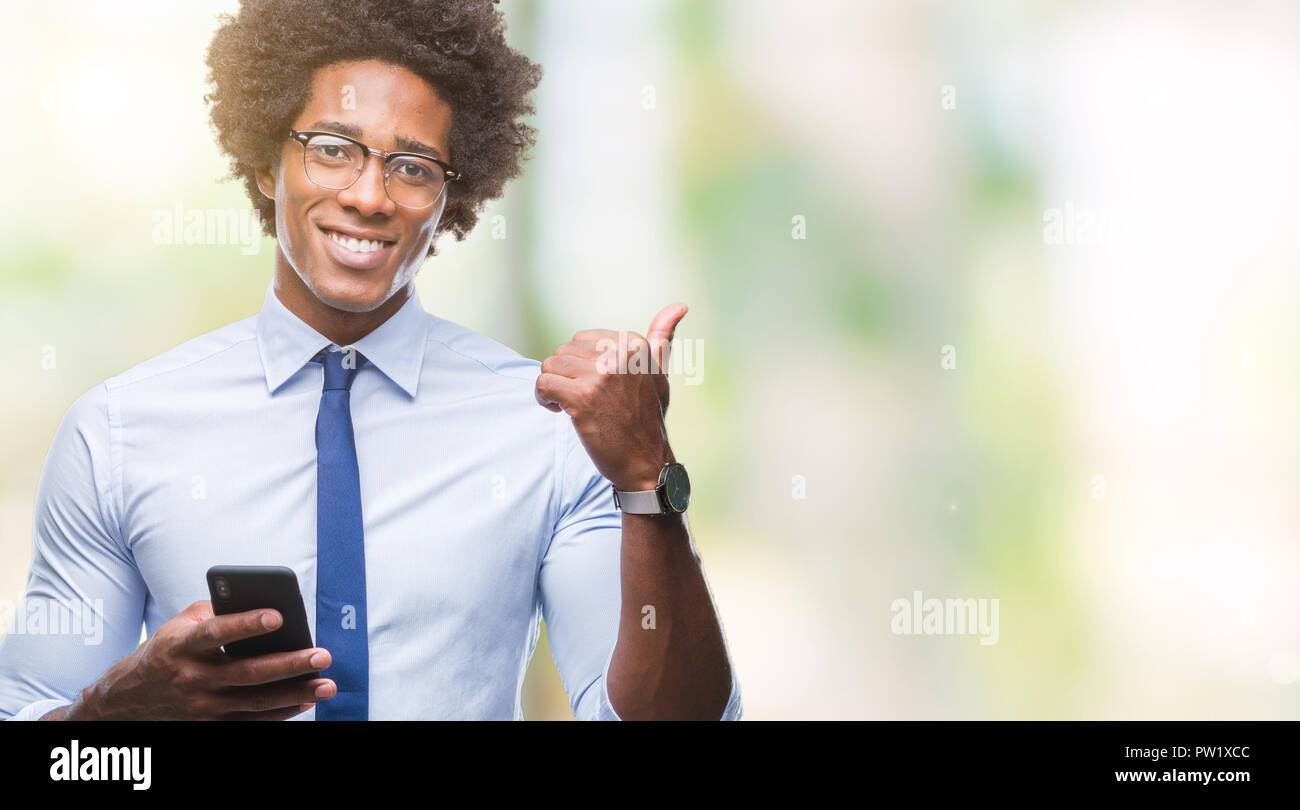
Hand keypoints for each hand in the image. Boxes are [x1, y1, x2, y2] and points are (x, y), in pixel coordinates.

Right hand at [64, 600, 334, 720]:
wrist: (130, 700)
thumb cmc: (167, 651)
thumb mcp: (179, 624)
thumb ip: (216, 609)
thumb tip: (261, 600)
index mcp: (182, 646)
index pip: (215, 633)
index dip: (245, 625)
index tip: (278, 616)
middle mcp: (192, 678)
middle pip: (247, 673)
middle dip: (289, 665)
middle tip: (322, 655)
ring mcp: (202, 707)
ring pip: (255, 702)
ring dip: (295, 694)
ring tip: (326, 684)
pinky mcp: (210, 725)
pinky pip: (252, 722)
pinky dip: (281, 713)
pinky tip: (305, 700)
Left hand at [535, 303, 686, 491]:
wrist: (646, 462)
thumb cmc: (648, 418)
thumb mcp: (660, 374)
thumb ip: (662, 338)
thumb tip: (680, 305)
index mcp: (635, 344)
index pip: (581, 339)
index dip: (581, 365)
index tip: (597, 387)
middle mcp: (620, 355)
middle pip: (563, 351)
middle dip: (566, 377)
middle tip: (586, 400)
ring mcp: (601, 375)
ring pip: (550, 366)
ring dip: (554, 388)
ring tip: (573, 406)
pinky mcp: (582, 396)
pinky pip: (543, 384)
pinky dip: (544, 400)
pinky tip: (562, 412)